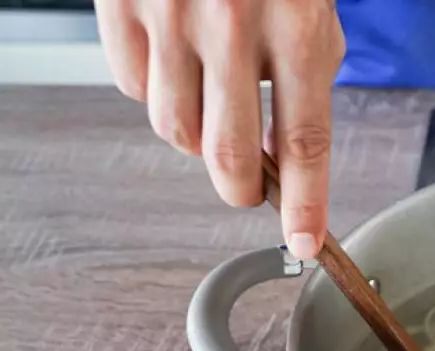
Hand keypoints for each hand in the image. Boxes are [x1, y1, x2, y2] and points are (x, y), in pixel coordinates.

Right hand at [95, 0, 344, 258]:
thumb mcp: (311, 9)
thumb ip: (304, 78)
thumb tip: (286, 155)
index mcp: (298, 28)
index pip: (306, 141)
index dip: (306, 204)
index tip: (304, 243)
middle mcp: (234, 28)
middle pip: (228, 155)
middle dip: (242, 188)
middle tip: (249, 188)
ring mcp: (171, 17)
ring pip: (175, 129)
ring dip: (197, 137)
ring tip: (214, 105)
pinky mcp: (123, 6)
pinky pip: (133, 87)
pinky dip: (157, 93)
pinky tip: (177, 66)